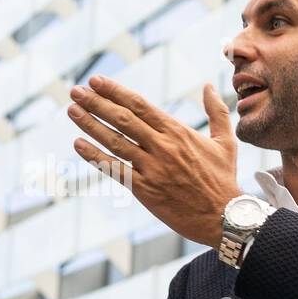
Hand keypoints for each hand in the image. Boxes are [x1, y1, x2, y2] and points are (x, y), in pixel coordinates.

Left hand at [67, 75, 241, 248]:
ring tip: (72, 110)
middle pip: (122, 119)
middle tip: (76, 91)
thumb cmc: (223, 179)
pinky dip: (95, 157)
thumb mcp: (225, 141)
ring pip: (115, 141)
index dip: (115, 92)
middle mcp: (162, 147)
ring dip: (90, 124)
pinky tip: (79, 144)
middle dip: (96, 103)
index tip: (96, 81)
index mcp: (177, 132)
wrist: (223, 217)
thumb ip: (216, 111)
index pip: (140, 105)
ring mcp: (152, 168)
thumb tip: (207, 86)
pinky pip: (115, 170)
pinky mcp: (144, 190)